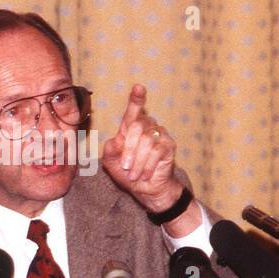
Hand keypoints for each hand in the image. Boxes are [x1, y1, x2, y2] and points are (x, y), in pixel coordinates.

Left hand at [101, 84, 181, 212]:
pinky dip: (148, 166)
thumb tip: (115, 140)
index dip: (136, 99)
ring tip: (134, 175)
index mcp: (131, 128)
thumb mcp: (111, 163)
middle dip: (128, 149)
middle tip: (125, 166)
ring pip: (147, 140)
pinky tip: (144, 175)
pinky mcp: (169, 146)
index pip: (133, 111)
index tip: (138, 87)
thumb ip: (109, 150)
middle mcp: (147, 127)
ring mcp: (159, 135)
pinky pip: (157, 151)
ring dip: (137, 161)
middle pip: (136, 126)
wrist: (146, 189)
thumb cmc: (128, 173)